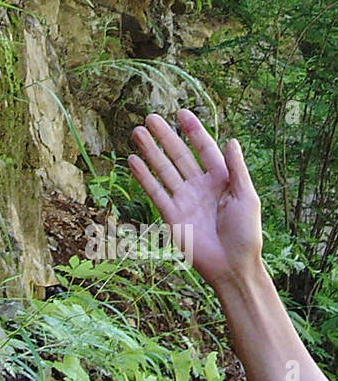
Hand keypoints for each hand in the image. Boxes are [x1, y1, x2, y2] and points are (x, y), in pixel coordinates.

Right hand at [128, 109, 262, 291]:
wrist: (232, 267)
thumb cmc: (246, 234)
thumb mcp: (248, 197)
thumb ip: (237, 169)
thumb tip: (232, 140)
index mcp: (221, 180)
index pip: (205, 149)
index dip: (193, 131)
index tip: (181, 113)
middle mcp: (200, 186)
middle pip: (179, 155)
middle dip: (165, 136)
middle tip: (150, 118)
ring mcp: (184, 199)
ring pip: (164, 169)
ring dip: (151, 151)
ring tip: (137, 132)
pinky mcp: (171, 215)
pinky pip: (155, 191)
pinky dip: (144, 176)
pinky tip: (133, 160)